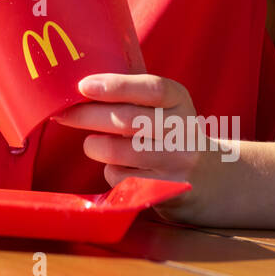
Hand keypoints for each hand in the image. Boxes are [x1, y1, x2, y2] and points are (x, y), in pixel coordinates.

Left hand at [50, 73, 234, 224]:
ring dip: (94, 146)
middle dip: (86, 115)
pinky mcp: (165, 189)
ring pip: (118, 151)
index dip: (115, 86)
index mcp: (179, 100)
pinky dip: (110, 170)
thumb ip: (132, 96)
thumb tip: (78, 89)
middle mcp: (182, 130)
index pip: (150, 88)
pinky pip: (120, 176)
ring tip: (93, 143)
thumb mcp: (164, 107)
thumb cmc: (169, 133)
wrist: (211, 178)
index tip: (83, 86)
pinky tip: (119, 166)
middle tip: (63, 113)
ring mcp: (176, 162)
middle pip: (126, 120)